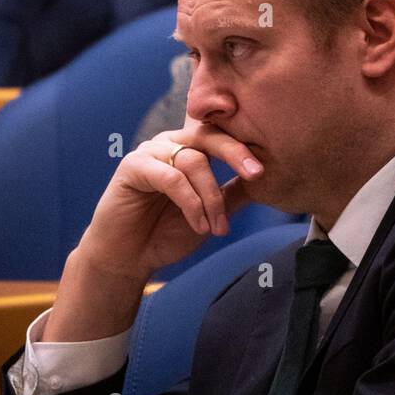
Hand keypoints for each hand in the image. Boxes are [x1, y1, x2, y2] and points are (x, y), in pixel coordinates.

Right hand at [82, 114, 263, 282]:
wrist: (128, 259)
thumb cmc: (166, 234)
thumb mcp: (208, 214)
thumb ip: (230, 195)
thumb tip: (265, 181)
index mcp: (188, 148)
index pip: (220, 136)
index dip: (243, 147)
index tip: (266, 167)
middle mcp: (169, 143)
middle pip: (208, 136)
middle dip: (235, 154)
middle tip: (256, 174)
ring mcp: (150, 152)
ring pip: (193, 161)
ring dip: (210, 197)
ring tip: (217, 227)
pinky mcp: (133, 166)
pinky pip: (171, 178)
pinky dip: (191, 202)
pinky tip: (198, 225)